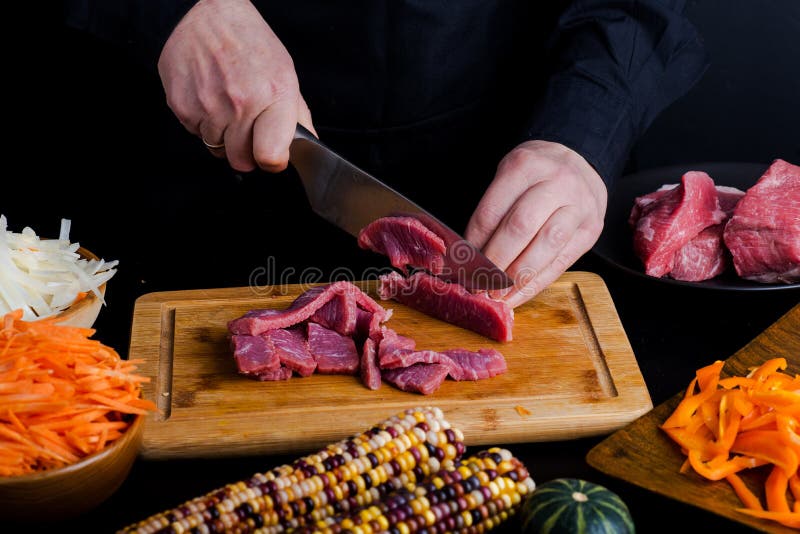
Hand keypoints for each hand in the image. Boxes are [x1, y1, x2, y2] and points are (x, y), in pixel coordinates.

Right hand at [157, 0, 315, 171]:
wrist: (204, 14)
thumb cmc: (248, 41)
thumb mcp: (285, 73)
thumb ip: (298, 115)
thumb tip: (307, 144)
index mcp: (273, 95)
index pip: (271, 156)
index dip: (272, 161)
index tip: (272, 154)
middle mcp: (240, 103)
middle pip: (241, 162)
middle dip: (246, 152)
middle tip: (248, 129)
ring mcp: (208, 106)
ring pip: (217, 150)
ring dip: (223, 137)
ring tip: (227, 106)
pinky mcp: (182, 106)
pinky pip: (196, 134)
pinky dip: (203, 123)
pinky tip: (209, 98)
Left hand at [465, 140, 606, 307]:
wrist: (581, 163)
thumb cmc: (535, 175)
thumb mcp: (510, 175)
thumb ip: (493, 209)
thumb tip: (468, 255)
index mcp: (526, 165)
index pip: (493, 210)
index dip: (476, 242)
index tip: (463, 263)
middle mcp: (557, 183)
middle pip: (520, 227)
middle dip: (496, 261)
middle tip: (478, 283)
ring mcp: (579, 207)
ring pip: (546, 246)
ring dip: (517, 277)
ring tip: (497, 294)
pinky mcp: (591, 230)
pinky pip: (561, 263)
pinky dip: (536, 284)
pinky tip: (517, 296)